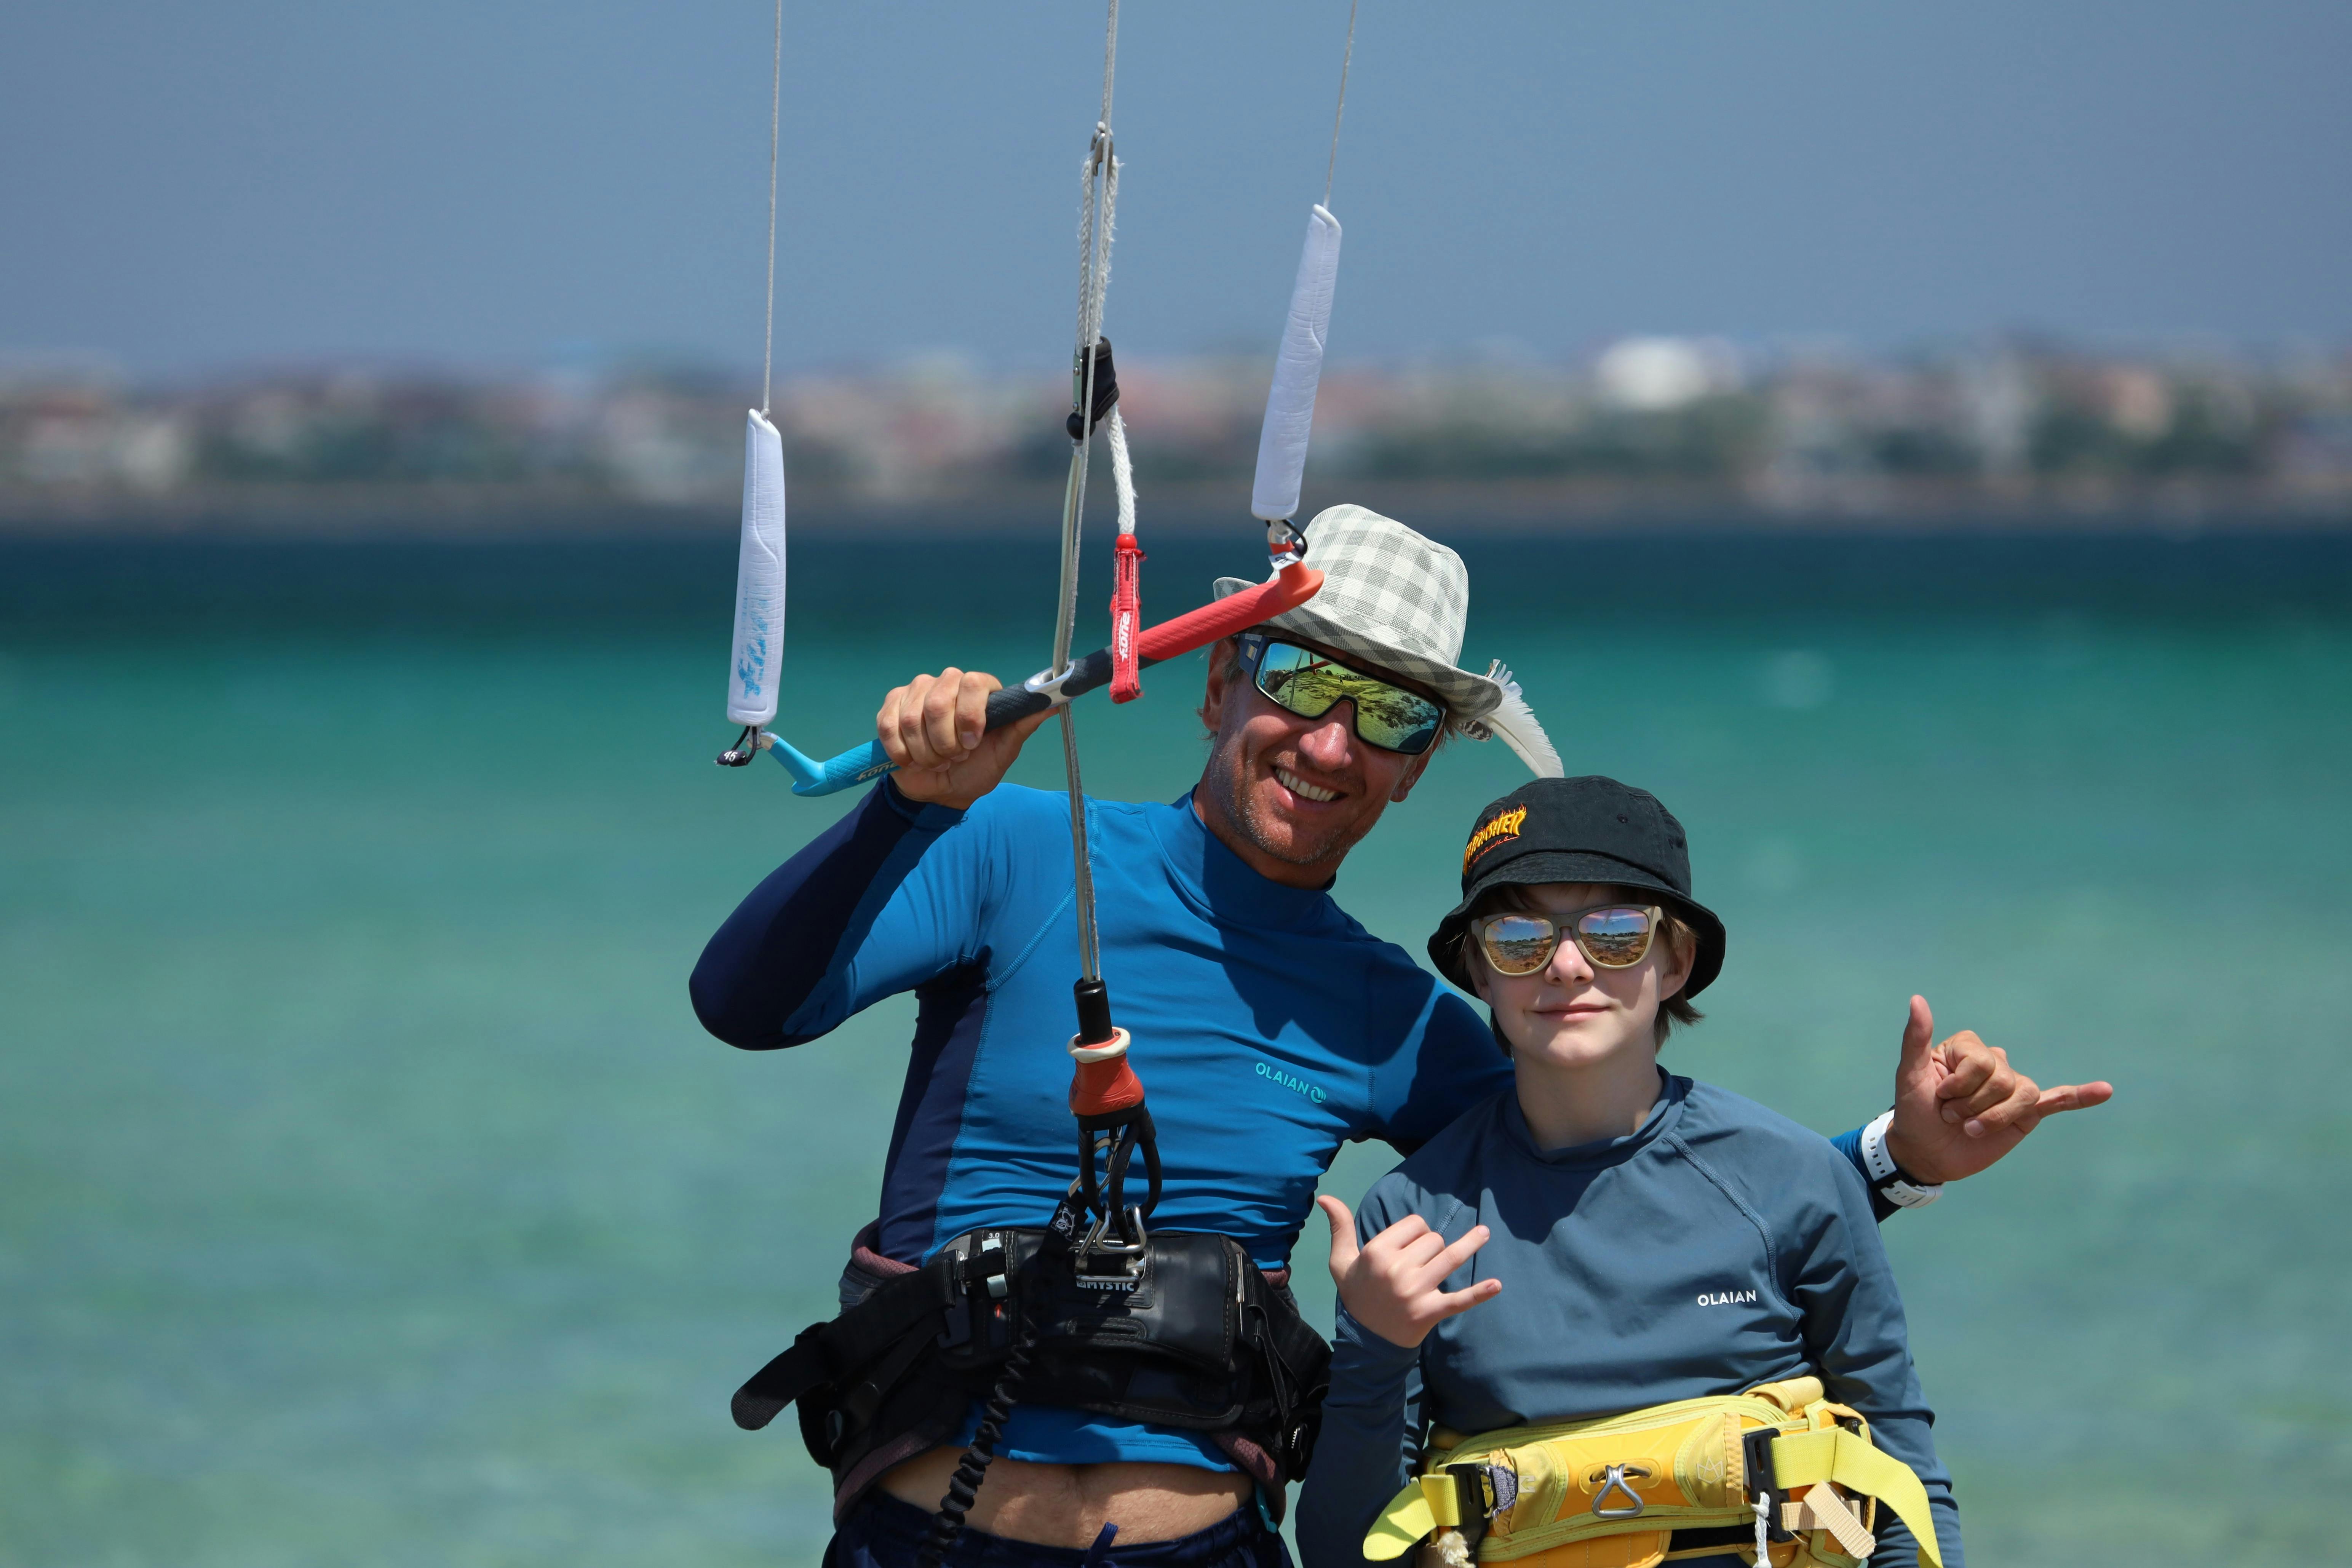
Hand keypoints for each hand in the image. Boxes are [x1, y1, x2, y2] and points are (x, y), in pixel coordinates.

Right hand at [875, 667, 1050, 808]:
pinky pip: (890, 725)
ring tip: (936, 761)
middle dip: (945, 742)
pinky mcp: (892, 706)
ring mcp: (917, 691)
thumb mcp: (1003, 753)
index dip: (970, 716)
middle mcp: (948, 682)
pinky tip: (912, 760)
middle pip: (939, 702)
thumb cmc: (975, 770)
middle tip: (954, 757)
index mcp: (979, 689)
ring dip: (925, 752)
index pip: (973, 683)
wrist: (940, 792)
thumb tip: (1053, 703)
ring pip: (913, 717)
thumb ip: (1022, 726)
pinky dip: (902, 752)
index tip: (972, 744)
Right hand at [1317, 1195, 1499, 1349]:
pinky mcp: (1431, 1312)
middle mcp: (1397, 1269)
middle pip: (1432, 1240)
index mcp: (1377, 1253)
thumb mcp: (1341, 1262)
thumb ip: (1339, 1228)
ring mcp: (1416, 1291)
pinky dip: (1478, 1293)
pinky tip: (1496, 1284)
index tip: (1408, 1247)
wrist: (1365, 1341)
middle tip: (1419, 1264)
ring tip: (1484, 1232)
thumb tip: (1325, 1196)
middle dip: (1431, 1246)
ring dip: (1469, 1244)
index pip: (1414, 1224)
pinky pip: (1459, 1300)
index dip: (1415, 1232)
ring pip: (1448, 1258)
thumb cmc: (1357, 1295)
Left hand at [1884, 995, 2113, 1184]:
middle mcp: (1994, 1064)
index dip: (1958, 1085)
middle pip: (2002, 1079)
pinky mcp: (2025, 1114)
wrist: (1925, 1151)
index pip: (1982, 1061)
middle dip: (1971, 1105)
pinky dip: (2081, 1096)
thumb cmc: (1913, 1110)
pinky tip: (2104, 1090)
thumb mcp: (1910, 1074)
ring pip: (2023, 1094)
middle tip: (1952, 1116)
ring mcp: (2012, 1088)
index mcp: (1969, 1049)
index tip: (1938, 1097)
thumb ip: (1916, 1038)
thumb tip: (1917, 999)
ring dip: (1994, 1118)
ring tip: (1971, 1128)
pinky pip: (2058, 1101)